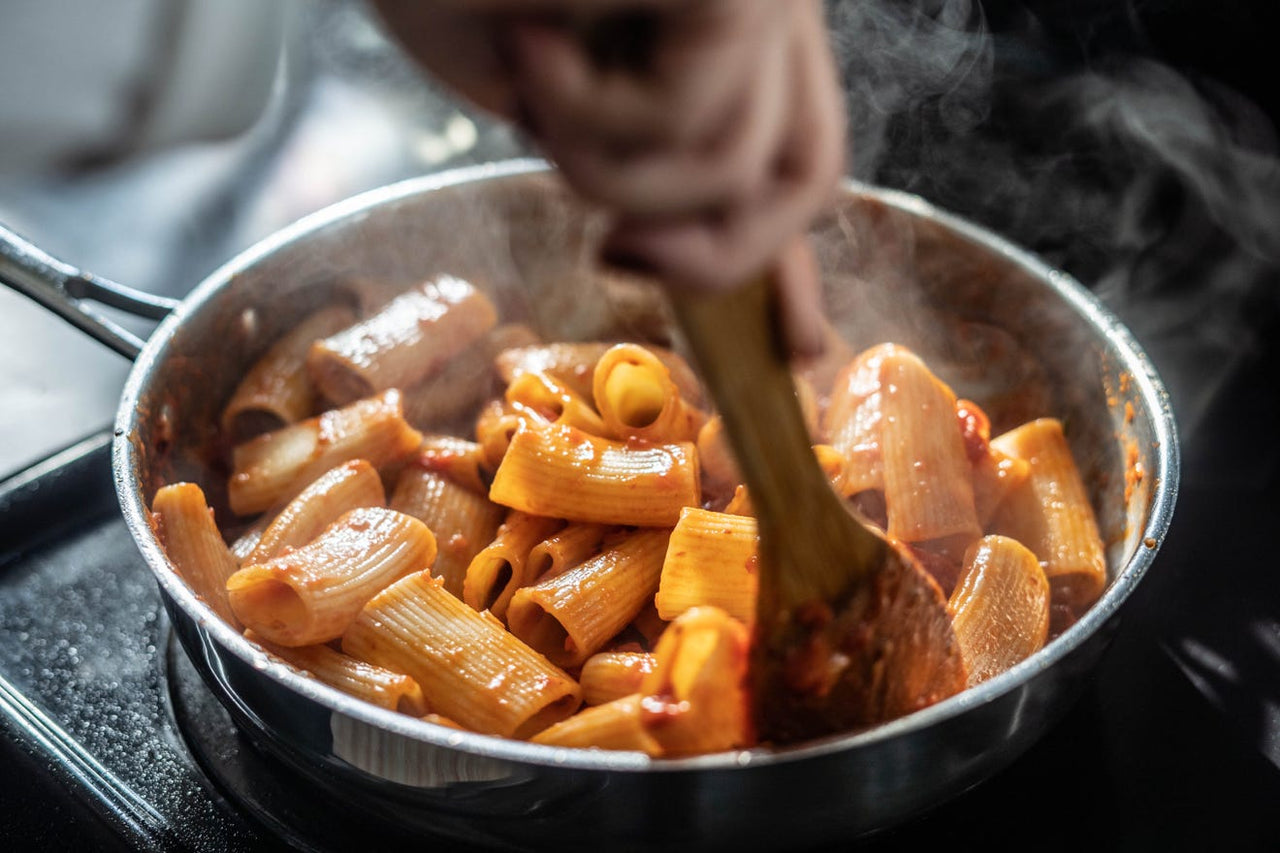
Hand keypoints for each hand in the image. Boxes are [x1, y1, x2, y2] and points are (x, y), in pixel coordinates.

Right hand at [370, 0, 845, 356]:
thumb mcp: (563, 108)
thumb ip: (640, 170)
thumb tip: (685, 256)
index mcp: (732, 28)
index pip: (798, 153)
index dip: (793, 255)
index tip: (799, 344)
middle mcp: (766, 0)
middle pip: (810, 170)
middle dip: (714, 252)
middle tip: (612, 255)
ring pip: (736, 164)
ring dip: (606, 169)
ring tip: (533, 78)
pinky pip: (691, 118)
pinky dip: (590, 115)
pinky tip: (532, 40)